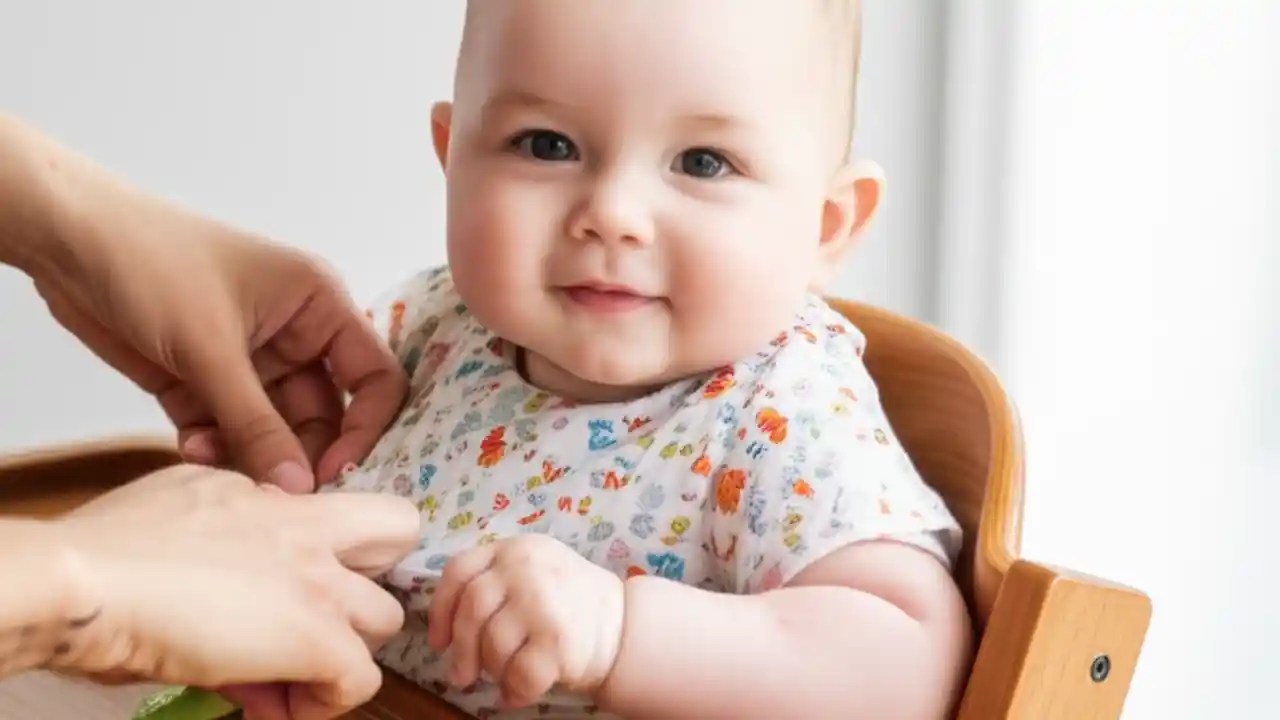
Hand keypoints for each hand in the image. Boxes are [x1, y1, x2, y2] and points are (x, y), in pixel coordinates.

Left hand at [31, 175, 405, 490]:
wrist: (64, 240)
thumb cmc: (151, 262)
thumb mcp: (211, 348)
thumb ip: (257, 424)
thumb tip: (300, 489)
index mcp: (319, 305)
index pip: (375, 377)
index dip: (366, 428)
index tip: (337, 473)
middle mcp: (295, 334)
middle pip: (325, 414)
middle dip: (301, 454)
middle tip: (277, 492)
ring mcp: (249, 360)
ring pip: (274, 429)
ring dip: (251, 454)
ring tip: (217, 460)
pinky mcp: (204, 380)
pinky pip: (228, 431)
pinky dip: (215, 447)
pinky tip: (192, 447)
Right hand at [49, 464, 419, 719]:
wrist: (88, 581)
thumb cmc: (109, 549)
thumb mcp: (184, 502)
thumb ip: (230, 516)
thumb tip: (237, 557)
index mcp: (275, 498)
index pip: (359, 502)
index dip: (359, 542)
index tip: (316, 576)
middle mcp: (311, 531)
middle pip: (398, 539)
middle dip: (367, 577)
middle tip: (319, 619)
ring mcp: (321, 584)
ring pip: (386, 618)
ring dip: (343, 649)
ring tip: (285, 677)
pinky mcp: (318, 638)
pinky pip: (359, 681)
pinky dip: (324, 702)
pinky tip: (272, 705)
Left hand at [426, 535, 625, 708]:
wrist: (625, 624)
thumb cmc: (569, 602)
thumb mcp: (534, 571)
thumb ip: (495, 581)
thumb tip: (446, 629)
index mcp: (516, 548)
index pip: (460, 570)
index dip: (441, 609)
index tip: (438, 640)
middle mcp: (526, 568)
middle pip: (472, 609)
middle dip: (462, 649)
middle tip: (461, 677)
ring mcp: (542, 602)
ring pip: (492, 644)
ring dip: (492, 670)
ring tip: (503, 678)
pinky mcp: (557, 639)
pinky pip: (518, 674)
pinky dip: (513, 691)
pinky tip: (517, 693)